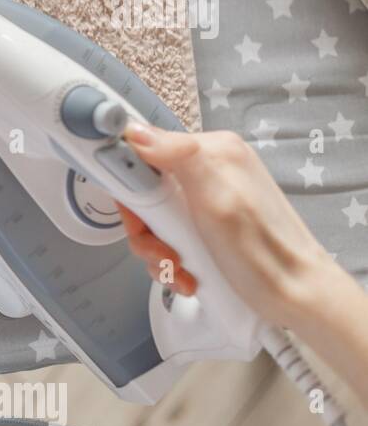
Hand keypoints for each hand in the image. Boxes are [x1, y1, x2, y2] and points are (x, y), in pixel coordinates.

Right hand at [116, 124, 344, 331]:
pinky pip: (168, 237)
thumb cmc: (264, 252)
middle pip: (145, 192)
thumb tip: (133, 129)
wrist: (295, 296)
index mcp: (211, 151)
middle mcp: (207, 171)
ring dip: (157, 251)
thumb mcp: (217, 199)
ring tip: (179, 271)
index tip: (138, 218)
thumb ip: (177, 157)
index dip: (130, 186)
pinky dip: (169, 261)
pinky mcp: (204, 228)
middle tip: (161, 253)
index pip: (144, 153)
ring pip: (153, 220)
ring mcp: (205, 201)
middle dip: (146, 230)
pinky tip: (186, 276)